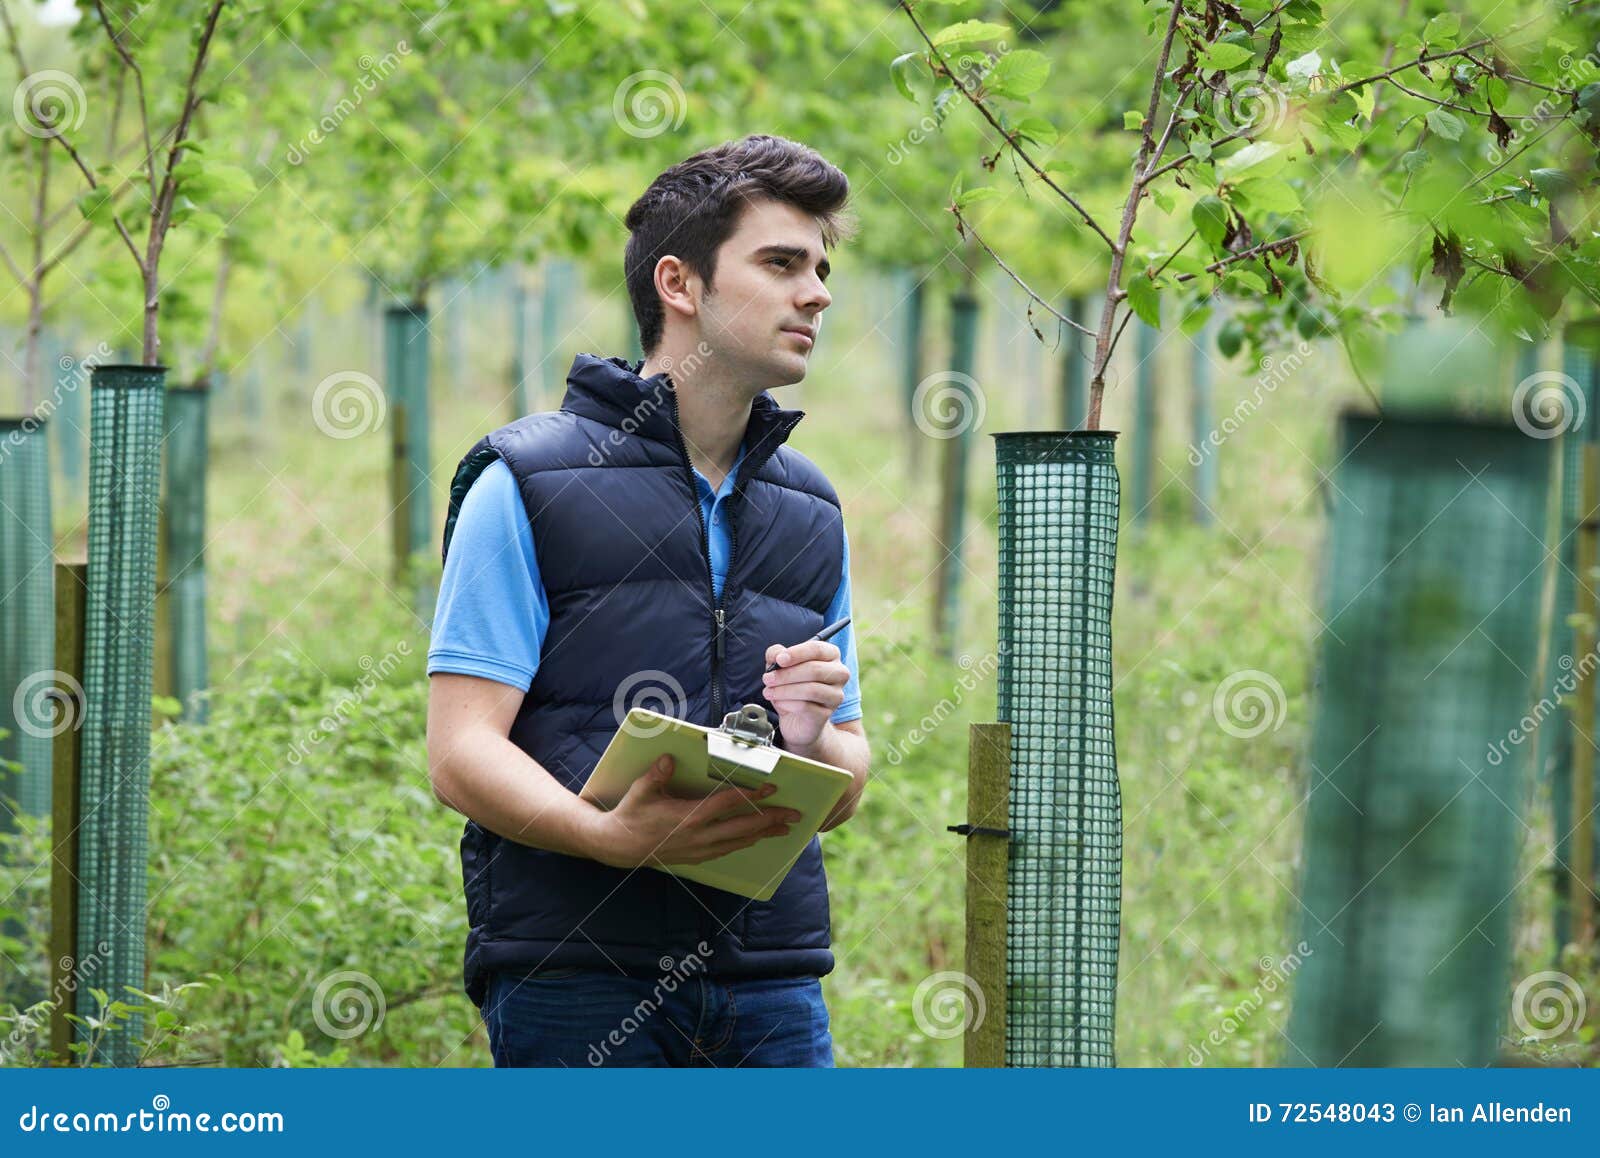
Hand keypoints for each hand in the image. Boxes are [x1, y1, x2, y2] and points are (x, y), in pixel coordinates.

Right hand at [590, 755, 801, 867]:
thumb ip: (656, 775)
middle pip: (743, 828)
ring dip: (764, 834)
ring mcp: (699, 849)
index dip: (750, 796)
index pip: (726, 805)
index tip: (770, 788)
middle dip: (771, 820)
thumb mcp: (640, 791)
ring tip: (785, 828)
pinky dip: (746, 843)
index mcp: (688, 817)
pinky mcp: (697, 857)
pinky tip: (756, 838)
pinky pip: (728, 850)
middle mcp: (698, 836)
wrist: (618, 847)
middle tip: (794, 814)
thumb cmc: (631, 815)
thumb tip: (668, 758)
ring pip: (739, 842)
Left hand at [761, 638, 847, 754]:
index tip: (779, 660)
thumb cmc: (791, 687)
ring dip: (784, 690)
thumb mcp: (780, 666)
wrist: (796, 719)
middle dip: (786, 674)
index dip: (797, 653)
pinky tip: (779, 703)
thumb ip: (776, 654)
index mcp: (830, 655)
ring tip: (769, 692)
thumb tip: (777, 655)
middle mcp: (839, 673)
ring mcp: (836, 695)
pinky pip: (806, 707)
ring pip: (811, 690)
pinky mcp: (827, 714)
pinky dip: (787, 704)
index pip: (817, 649)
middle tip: (767, 679)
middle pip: (815, 670)